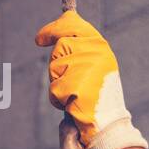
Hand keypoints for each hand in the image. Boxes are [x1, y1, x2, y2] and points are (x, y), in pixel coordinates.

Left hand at [35, 10, 147, 148]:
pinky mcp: (75, 86)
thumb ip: (81, 47)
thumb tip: (58, 33)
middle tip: (54, 65)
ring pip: (55, 68)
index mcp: (100, 46)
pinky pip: (54, 88)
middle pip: (61, 46)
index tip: (40, 38)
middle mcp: (95, 52)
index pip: (73, 26)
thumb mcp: (96, 65)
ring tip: (76, 93)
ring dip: (59, 82)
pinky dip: (59, 99)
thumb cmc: (100, 95)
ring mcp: (85, 68)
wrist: (109, 123)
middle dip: (57, 61)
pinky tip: (74, 104)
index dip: (54, 28)